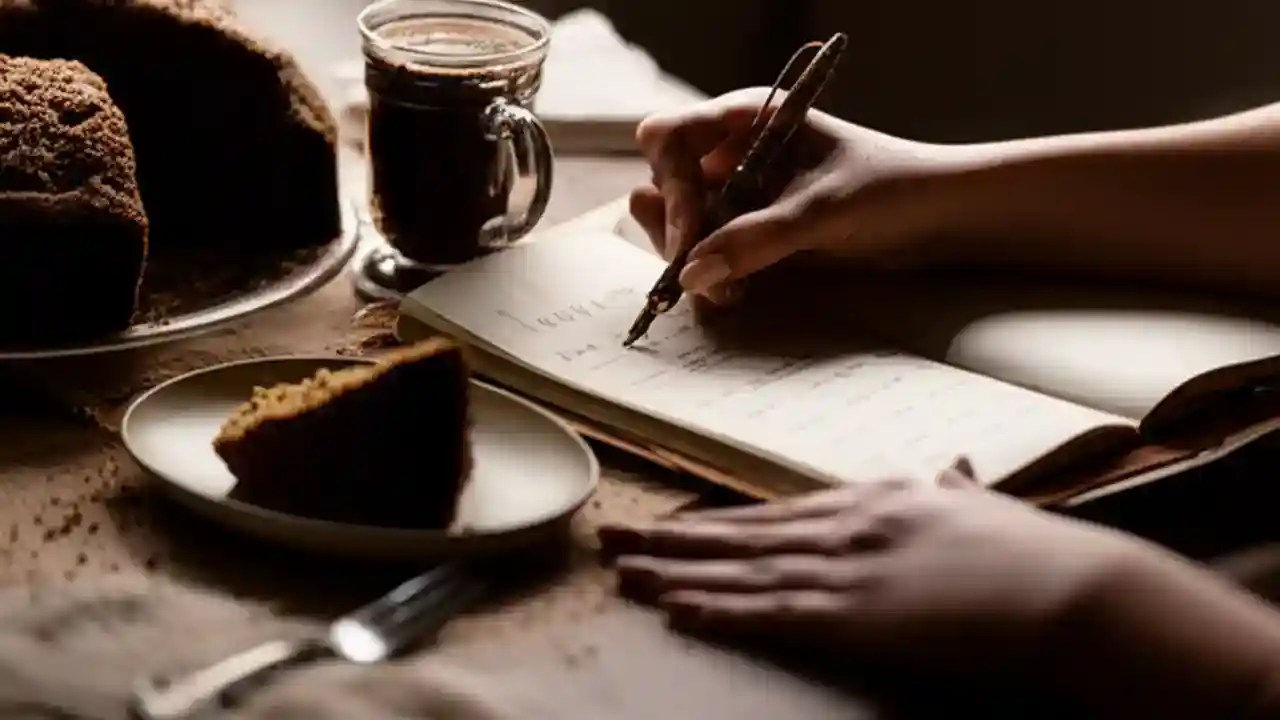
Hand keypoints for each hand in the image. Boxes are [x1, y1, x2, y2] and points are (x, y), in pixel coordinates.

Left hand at [600, 465, 1135, 678]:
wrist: (1074, 590)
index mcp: (876, 501)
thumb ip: (956, 491)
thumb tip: (953, 466)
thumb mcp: (987, 510)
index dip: (722, 524)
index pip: (779, 512)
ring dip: (675, 573)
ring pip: (740, 570)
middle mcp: (847, 526)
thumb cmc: (1037, 555)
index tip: (677, 526)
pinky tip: (673, 609)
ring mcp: (845, 570)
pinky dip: (717, 611)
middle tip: (613, 537)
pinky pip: (770, 614)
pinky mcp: (853, 617)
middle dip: (673, 539)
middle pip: (741, 534)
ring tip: (621, 571)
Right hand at [630, 88, 955, 306]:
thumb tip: (690, 274)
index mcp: (748, 120)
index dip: (672, 185)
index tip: (692, 232)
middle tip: (700, 273)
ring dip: (691, 261)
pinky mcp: (753, 235)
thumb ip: (756, 238)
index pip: (669, 140)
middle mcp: (735, 155)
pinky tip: (738, 293)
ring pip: (679, 227)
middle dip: (675, 232)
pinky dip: (712, 278)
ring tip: (727, 290)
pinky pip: (707, 256)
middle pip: (663, 187)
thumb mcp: (823, 211)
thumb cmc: (892, 189)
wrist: (942, 220)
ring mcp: (741, 197)